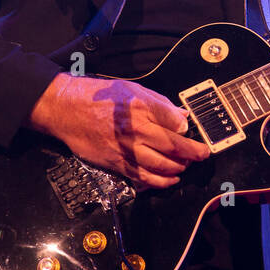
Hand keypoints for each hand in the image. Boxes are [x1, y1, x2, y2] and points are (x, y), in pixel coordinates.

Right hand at [27, 74, 208, 187]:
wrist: (67, 110)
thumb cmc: (96, 97)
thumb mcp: (130, 88)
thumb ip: (158, 103)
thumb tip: (180, 114)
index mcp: (141, 107)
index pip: (176, 122)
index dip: (187, 130)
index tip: (191, 133)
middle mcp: (136, 129)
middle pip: (173, 146)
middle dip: (192, 153)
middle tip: (202, 154)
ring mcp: (126, 148)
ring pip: (161, 164)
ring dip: (178, 168)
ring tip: (185, 166)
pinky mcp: (116, 163)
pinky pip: (143, 176)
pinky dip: (160, 181)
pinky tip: (169, 179)